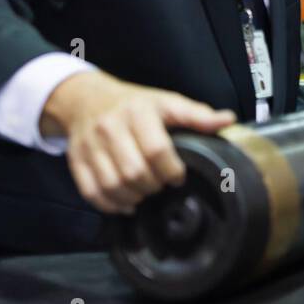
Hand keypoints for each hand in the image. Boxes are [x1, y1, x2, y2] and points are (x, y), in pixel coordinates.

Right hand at [41, 70, 235, 214]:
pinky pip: (91, 192)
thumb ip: (197, 115)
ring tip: (145, 192)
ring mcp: (90, 145)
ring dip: (134, 197)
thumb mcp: (167, 102)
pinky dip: (110, 204)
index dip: (172, 170)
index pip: (157, 150)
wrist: (87, 99)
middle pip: (134, 172)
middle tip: (161, 184)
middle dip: (154, 185)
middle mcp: (110, 128)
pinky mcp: (76, 160)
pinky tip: (126, 202)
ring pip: (112, 185)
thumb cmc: (135, 104)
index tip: (178, 176)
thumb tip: (228, 120)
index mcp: (138, 112)